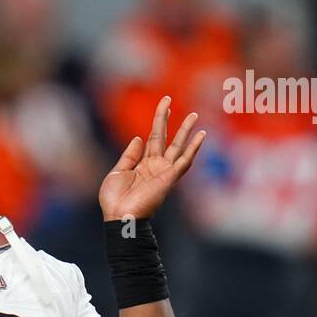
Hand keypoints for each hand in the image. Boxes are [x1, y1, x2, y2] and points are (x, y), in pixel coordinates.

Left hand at [98, 95, 205, 220]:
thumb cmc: (115, 200)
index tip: (163, 106)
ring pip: (178, 146)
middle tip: (170, 99)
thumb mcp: (118, 172)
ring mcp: (164, 171)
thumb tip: (139, 137)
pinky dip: (194, 148)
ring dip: (186, 130)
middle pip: (164, 137)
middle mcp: (155, 166)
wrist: (119, 216)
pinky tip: (201, 135)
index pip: (152, 139)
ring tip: (195, 114)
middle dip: (167, 118)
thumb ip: (129, 155)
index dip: (157, 122)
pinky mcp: (169, 177)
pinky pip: (185, 160)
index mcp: (142, 165)